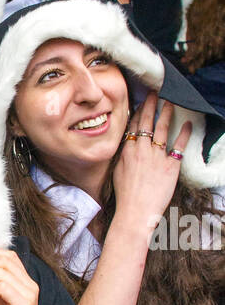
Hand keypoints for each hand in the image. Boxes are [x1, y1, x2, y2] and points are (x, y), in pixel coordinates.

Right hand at [111, 93, 190, 238]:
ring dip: (167, 113)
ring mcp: (156, 158)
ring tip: (172, 102)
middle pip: (147, 122)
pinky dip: (184, 134)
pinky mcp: (170, 167)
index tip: (142, 102)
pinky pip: (179, 147)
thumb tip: (126, 147)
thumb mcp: (117, 172)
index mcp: (127, 152)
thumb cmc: (125, 196)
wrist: (135, 212)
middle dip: (152, 104)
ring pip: (162, 129)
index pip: (133, 126)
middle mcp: (142, 151)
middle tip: (156, 92)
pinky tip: (188, 124)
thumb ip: (123, 156)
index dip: (139, 112)